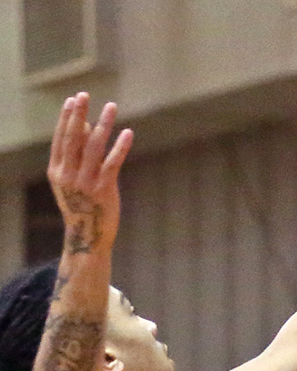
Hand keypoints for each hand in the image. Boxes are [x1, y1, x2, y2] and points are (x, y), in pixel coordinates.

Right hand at [48, 94, 132, 254]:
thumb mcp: (72, 180)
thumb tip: (86, 125)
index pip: (61, 138)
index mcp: (57, 171)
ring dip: (103, 124)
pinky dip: (120, 147)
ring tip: (111, 106)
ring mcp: (86, 183)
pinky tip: (128, 132)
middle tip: (84, 94)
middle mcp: (69, 175)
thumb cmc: (82, 205)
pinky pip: (113, 164)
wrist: (88, 237)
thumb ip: (77, 154)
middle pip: (74, 138)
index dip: (66, 118)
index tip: (72, 100)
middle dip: (78, 114)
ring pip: (94, 147)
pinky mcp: (103, 190)